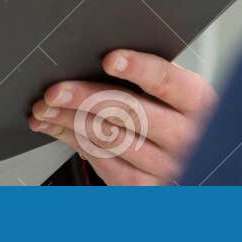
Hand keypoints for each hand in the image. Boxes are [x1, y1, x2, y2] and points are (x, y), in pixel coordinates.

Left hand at [28, 49, 216, 184]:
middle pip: (130, 112)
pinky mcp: (145, 186)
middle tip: (54, 91)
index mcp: (196, 100)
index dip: (138, 69)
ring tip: (45, 109)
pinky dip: (76, 142)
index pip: (167, 81)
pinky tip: (60, 129)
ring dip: (69, 121)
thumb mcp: (175, 90)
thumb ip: (147, 74)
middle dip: (85, 99)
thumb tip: (96, 55)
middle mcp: (186, 135)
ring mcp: (166, 165)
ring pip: (111, 139)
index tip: (109, 60)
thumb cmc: (174, 114)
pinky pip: (104, 163)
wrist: (192, 159)